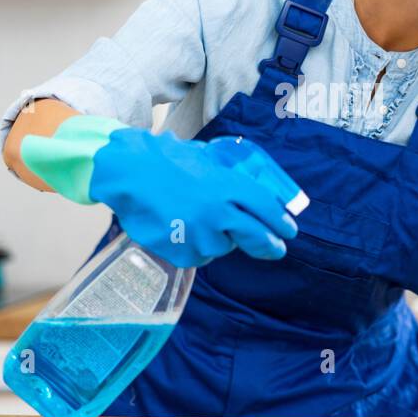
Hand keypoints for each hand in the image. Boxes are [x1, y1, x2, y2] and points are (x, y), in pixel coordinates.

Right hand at [89, 127, 298, 268]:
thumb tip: (252, 195)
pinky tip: (182, 230)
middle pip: (256, 235)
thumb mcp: (206, 160)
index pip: (266, 208)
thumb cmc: (166, 161)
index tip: (289, 231)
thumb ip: (228, 179)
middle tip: (277, 249)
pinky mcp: (183, 252)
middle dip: (270, 245)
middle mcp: (219, 211)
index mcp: (228, 185)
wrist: (128, 174)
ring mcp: (201, 234)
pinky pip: (200, 257)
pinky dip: (196, 248)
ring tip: (198, 222)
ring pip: (223, 247)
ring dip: (220, 240)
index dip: (280, 222)